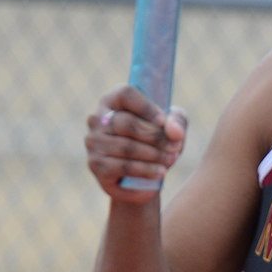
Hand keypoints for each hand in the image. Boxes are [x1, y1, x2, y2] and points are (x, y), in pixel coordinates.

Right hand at [86, 85, 187, 202]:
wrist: (142, 176)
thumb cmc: (156, 142)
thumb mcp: (172, 126)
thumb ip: (177, 122)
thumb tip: (174, 131)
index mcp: (113, 100)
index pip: (125, 94)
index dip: (146, 107)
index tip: (163, 122)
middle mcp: (97, 118)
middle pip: (126, 123)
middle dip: (155, 136)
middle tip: (175, 147)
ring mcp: (93, 142)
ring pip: (125, 146)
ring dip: (153, 155)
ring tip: (171, 160)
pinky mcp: (95, 165)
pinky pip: (122, 166)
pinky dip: (145, 170)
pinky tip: (160, 172)